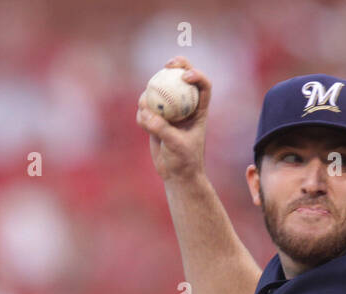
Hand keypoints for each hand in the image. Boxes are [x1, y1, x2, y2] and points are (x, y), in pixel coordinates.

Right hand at [136, 56, 211, 181]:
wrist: (176, 176)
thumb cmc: (184, 162)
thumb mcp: (176, 146)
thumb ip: (162, 129)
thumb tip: (147, 114)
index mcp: (199, 110)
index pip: (203, 86)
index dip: (197, 75)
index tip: (185, 76)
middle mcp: (185, 107)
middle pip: (181, 78)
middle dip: (176, 65)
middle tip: (167, 65)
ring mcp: (170, 111)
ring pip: (159, 91)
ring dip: (150, 92)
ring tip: (146, 106)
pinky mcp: (156, 119)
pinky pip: (146, 109)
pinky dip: (142, 113)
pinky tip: (143, 122)